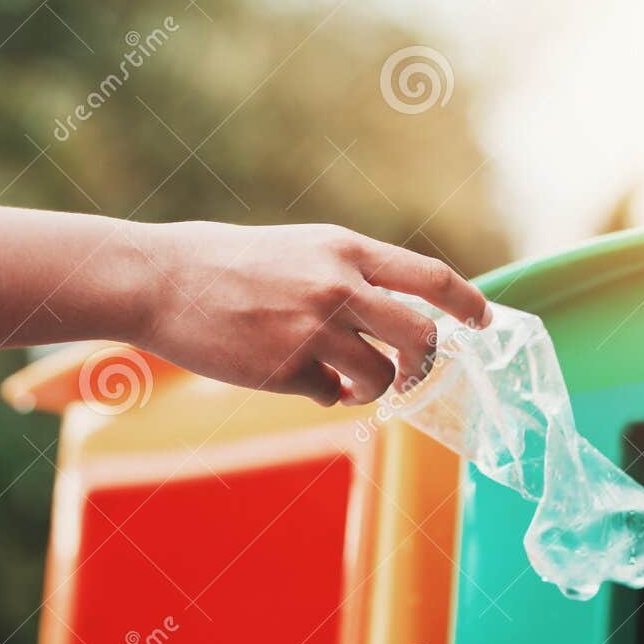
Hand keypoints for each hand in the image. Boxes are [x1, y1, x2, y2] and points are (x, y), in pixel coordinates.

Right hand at [138, 220, 490, 405]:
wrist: (159, 280)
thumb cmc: (230, 263)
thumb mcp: (303, 248)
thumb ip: (352, 274)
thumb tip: (404, 312)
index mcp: (346, 250)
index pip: (430, 278)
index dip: (467, 303)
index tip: (484, 322)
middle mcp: (339, 287)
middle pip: (421, 338)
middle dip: (425, 364)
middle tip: (413, 374)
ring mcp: (314, 330)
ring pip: (380, 379)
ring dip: (370, 390)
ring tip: (342, 382)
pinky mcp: (287, 369)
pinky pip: (329, 395)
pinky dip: (320, 394)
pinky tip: (289, 374)